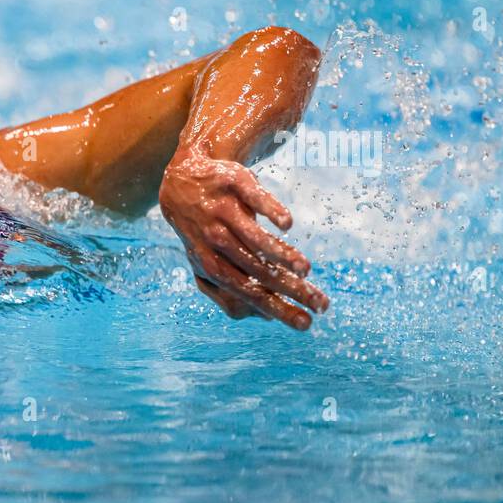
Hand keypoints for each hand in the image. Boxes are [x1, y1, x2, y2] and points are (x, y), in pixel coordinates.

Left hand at [159, 149, 328, 329]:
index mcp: (211, 265)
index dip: (277, 308)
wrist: (181, 180)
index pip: (247, 294)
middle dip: (290, 290)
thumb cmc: (201, 230)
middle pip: (256, 271)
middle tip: (321, 304)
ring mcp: (223, 211)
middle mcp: (215, 241)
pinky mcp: (234, 184)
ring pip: (254, 238)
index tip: (306, 322)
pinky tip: (286, 224)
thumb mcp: (205, 264)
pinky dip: (270, 211)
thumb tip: (267, 315)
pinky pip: (254, 199)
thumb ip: (229, 291)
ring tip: (305, 269)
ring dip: (282, 255)